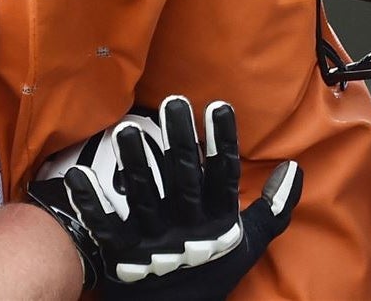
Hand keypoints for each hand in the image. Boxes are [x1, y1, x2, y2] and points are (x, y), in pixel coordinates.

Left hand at [64, 96, 302, 300]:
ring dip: (135, 163)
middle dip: (178, 140)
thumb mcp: (249, 244)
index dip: (222, 142)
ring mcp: (152, 241)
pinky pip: (104, 227)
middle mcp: (186, 229)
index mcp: (217, 223)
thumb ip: (273, 208)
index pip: (223, 176)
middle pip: (183, 179)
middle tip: (173, 102)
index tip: (219, 106)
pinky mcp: (122, 254)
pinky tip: (76, 175)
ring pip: (144, 196)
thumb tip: (294, 168)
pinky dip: (89, 204)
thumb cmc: (211, 269)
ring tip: (129, 129)